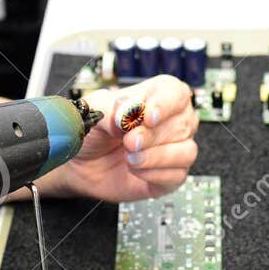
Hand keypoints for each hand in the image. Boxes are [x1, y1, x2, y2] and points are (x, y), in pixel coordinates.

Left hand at [43, 75, 198, 202]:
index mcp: (157, 97)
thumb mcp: (93, 113)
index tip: (148, 117)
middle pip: (182, 124)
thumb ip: (109, 111)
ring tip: (129, 157)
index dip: (165, 105)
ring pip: (186, 151)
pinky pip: (177, 175)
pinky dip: (154, 174)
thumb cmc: (94, 132)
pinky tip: (134, 170)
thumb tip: (126, 115)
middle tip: (128, 141)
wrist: (82, 164)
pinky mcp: (171, 176)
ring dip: (157, 156)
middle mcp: (172, 122)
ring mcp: (175, 149)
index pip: (176, 93)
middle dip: (152, 135)